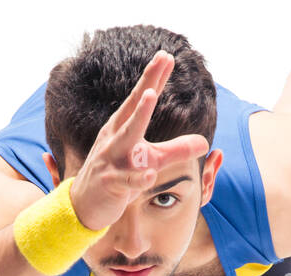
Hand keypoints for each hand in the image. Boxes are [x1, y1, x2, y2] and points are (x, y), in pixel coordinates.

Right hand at [68, 50, 210, 230]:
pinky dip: (138, 177)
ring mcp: (111, 160)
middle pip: (133, 108)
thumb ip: (175, 150)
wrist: (85, 204)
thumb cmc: (118, 176)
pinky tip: (150, 175)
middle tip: (160, 61)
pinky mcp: (110, 183)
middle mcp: (115, 138)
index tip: (167, 55)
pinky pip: (126, 180)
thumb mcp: (149, 161)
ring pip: (126, 137)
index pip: (141, 99)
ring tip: (150, 96)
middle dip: (147, 84)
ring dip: (138, 116)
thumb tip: (205, 142)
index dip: (154, 77)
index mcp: (123, 128)